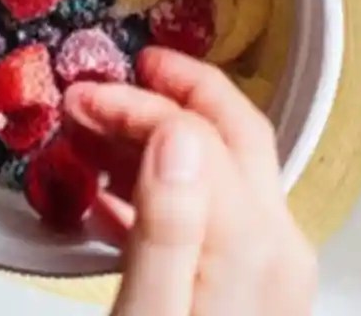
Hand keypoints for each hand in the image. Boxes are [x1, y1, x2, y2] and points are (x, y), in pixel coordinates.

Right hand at [64, 48, 317, 315]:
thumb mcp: (150, 314)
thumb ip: (165, 228)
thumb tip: (176, 136)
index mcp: (252, 245)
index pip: (198, 133)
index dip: (136, 104)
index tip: (83, 98)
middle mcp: (278, 248)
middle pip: (234, 135)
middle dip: (175, 92)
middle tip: (127, 70)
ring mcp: (272, 269)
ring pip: (225, 171)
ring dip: (163, 139)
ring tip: (101, 132)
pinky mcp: (254, 289)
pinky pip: (217, 214)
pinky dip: (170, 189)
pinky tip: (118, 200)